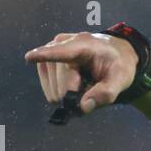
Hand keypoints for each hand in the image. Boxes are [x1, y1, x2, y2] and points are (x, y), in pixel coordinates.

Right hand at [24, 31, 138, 114]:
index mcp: (83, 44)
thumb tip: (82, 107)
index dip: (45, 56)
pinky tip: (74, 87)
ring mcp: (51, 52)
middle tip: (93, 89)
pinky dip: (62, 94)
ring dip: (71, 95)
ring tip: (85, 84)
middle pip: (62, 85)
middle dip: (77, 96)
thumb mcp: (121, 79)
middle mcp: (63, 44)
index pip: (61, 51)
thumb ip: (105, 94)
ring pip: (54, 91)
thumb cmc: (117, 65)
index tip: (29, 57)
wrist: (113, 54)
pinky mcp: (46, 62)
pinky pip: (49, 89)